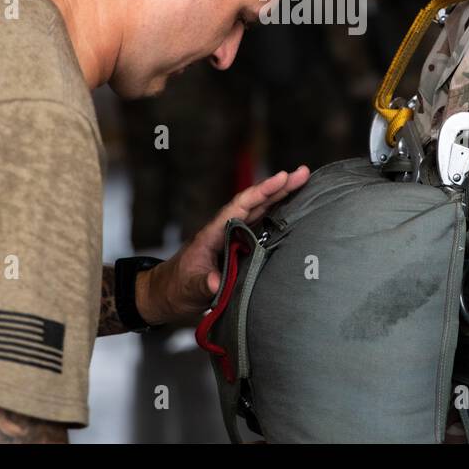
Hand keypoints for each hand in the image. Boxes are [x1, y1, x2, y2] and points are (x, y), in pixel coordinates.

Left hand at [136, 166, 310, 325]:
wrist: (166, 295)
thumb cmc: (174, 288)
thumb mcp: (188, 288)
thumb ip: (202, 284)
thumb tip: (215, 283)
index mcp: (213, 234)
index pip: (240, 207)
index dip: (261, 192)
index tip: (281, 177)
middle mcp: (225, 230)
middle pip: (254, 204)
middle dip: (278, 187)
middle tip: (303, 173)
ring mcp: (232, 238)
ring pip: (259, 212)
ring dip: (280, 199)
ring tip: (302, 183)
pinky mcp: (238, 249)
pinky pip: (260, 228)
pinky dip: (276, 218)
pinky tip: (291, 213)